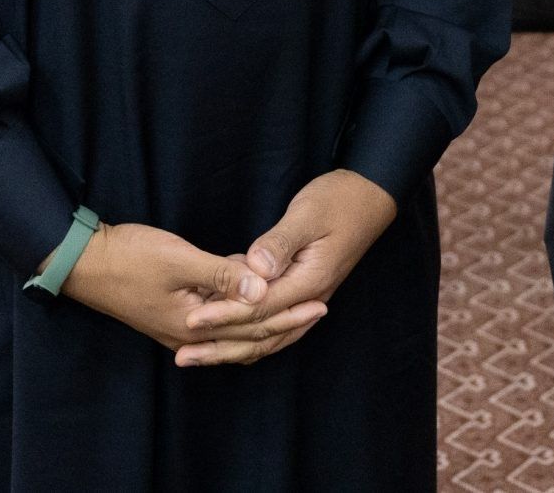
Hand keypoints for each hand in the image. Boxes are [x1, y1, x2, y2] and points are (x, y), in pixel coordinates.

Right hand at [57, 221, 327, 357]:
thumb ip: (221, 274)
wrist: (82, 261)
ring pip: (233, 329)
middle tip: (320, 308)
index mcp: (192, 325)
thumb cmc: (128, 257)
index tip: (319, 301)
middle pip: (246, 333)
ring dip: (264, 319)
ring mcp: (179, 326)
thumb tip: (263, 289)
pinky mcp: (173, 312)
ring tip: (296, 308)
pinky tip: (253, 294)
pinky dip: (239, 309)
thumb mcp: (178, 260)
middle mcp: (188, 334)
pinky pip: (218, 318)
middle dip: (284, 321)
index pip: (252, 324)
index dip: (288, 313)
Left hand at [176, 169, 397, 368]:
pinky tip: (223, 334)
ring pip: (268, 337)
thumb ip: (281, 243)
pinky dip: (248, 334)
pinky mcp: (303, 291)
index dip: (224, 315)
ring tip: (196, 354)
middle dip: (221, 345)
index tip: (192, 321)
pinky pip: (273, 323)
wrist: (369, 198)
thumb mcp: (308, 214)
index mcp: (310, 281)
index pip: (260, 308)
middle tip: (183, 355)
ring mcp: (309, 299)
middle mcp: (310, 299)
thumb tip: (254, 268)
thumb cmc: (338, 200)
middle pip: (262, 335)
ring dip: (231, 347)